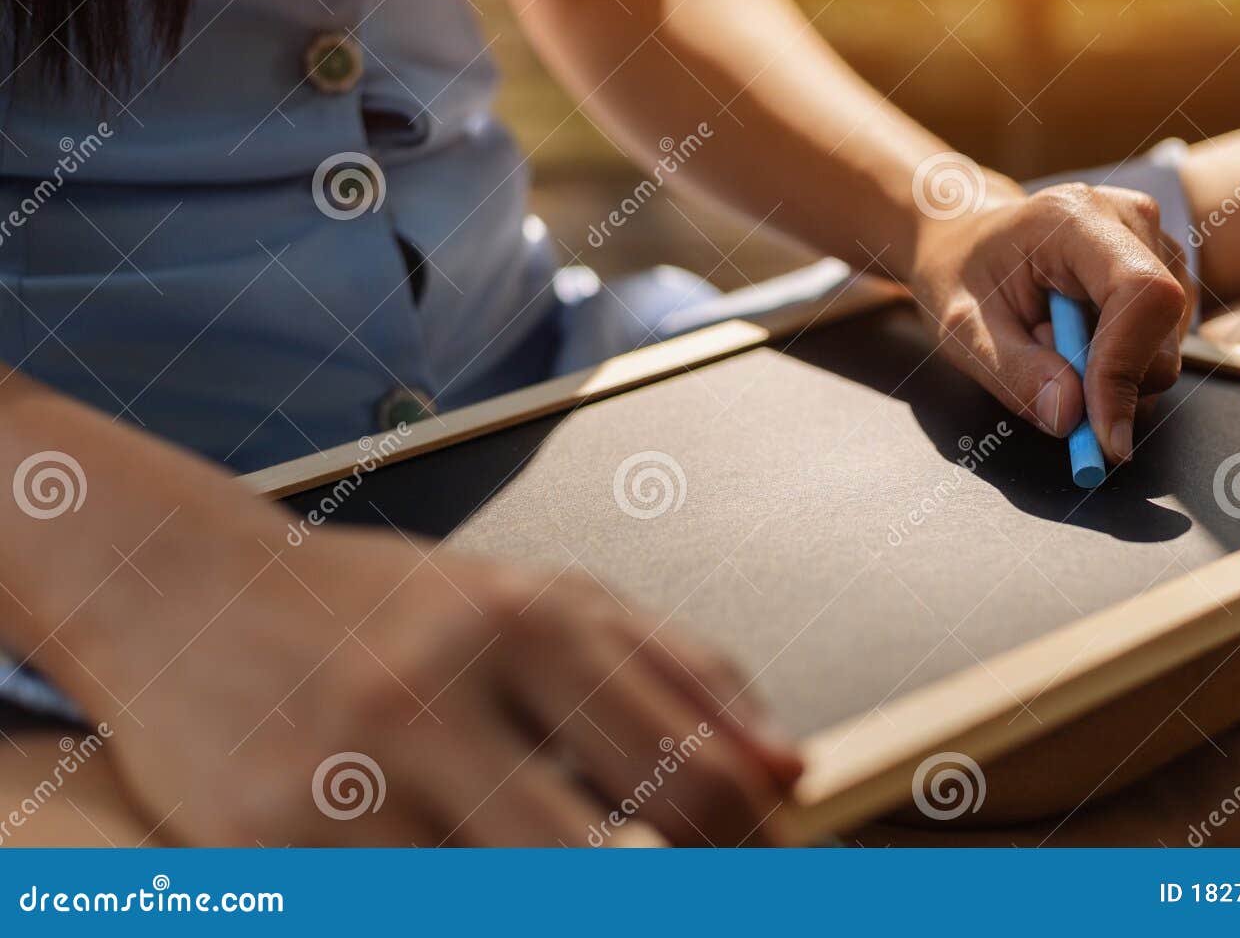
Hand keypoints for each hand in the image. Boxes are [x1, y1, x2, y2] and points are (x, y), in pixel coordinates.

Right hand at [83, 527, 801, 846]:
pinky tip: (453, 855)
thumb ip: (681, 673)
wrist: (193, 591)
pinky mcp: (277, 853)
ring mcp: (352, 779)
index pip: (693, 771)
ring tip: (530, 840)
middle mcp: (442, 690)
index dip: (747, 844)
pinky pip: (417, 908)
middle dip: (669, 894)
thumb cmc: (391, 608)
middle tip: (672, 878)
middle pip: (614, 864)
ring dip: (551, 888)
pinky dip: (457, 896)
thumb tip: (790, 769)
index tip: (754, 858)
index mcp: (531, 618)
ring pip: (516, 897)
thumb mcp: (550, 601)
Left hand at [909, 179, 1190, 461]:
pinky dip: (1119, 367)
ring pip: (1165, 350)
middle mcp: (1130, 220)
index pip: (1140, 292)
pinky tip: (1078, 342)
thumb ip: (1012, 372)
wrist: (968, 240)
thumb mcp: (961, 327)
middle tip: (1045, 378)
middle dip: (1110, 383)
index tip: (1102, 434)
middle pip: (1160, 330)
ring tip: (1052, 345)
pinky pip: (1161, 348)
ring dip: (1110, 376)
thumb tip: (1070, 416)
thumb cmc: (960, 273)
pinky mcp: (1168, 273)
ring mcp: (1157, 244)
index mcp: (1075, 217)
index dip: (1126, 367)